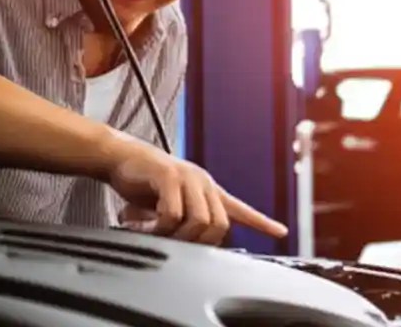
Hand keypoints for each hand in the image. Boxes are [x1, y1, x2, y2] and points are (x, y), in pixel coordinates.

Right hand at [104, 139, 286, 244]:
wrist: (118, 157)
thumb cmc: (143, 182)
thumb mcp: (170, 203)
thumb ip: (186, 220)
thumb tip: (192, 244)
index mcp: (206, 189)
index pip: (239, 207)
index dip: (261, 221)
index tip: (281, 231)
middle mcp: (202, 182)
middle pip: (219, 225)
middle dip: (198, 242)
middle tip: (172, 242)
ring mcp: (187, 177)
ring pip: (200, 221)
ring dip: (177, 236)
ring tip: (154, 232)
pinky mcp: (168, 176)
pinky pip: (173, 214)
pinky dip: (160, 226)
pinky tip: (143, 224)